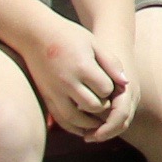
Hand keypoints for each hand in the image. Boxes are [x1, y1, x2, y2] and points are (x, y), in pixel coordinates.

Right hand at [22, 16, 129, 140]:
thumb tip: (126, 83)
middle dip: (103, 106)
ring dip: (90, 122)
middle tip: (106, 101)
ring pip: (76, 119)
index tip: (110, 83)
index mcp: (82, 66)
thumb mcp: (94, 43)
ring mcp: (54, 91)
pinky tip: (83, 125)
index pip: (105, 89)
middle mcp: (67, 82)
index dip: (111, 89)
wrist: (35, 35)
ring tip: (99, 119)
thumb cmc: (69, 36)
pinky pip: (60, 119)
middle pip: (93, 106)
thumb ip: (111, 63)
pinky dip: (73, 126)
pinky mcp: (46, 97)